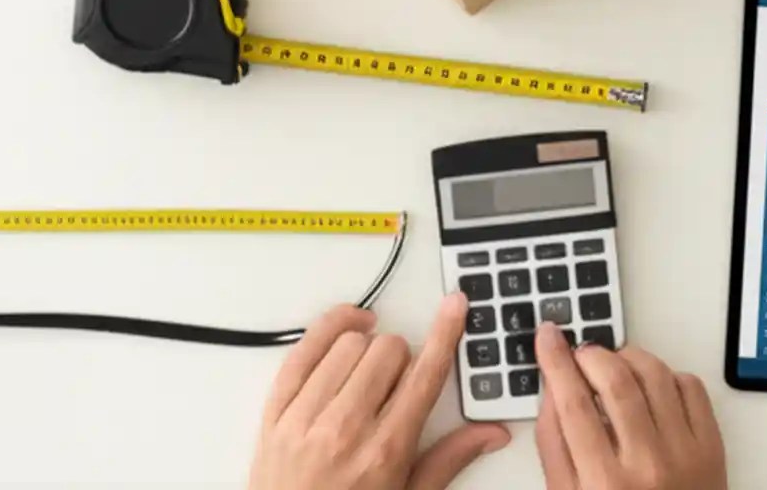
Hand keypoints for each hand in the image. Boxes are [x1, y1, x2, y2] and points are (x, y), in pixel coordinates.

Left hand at [249, 294, 510, 489]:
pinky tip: (345, 333)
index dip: (445, 333)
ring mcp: (305, 417)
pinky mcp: (275, 412)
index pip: (424, 375)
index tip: (455, 307)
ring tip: (370, 368)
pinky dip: (327, 331)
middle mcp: (346, 429)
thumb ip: (449, 459)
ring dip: (367, 347)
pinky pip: (302, 351)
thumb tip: (492, 434)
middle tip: (400, 380)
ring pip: (348, 344)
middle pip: (387, 351)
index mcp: (386, 451)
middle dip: (402, 356)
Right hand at [534, 323, 727, 489]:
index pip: (572, 401)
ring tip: (614, 366)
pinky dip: (667, 375)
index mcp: (603, 482)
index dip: (555, 360)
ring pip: (656, 374)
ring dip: (629, 357)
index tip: (548, 336)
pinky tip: (651, 388)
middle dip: (591, 354)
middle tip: (580, 354)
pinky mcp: (713, 447)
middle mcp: (647, 464)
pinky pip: (691, 387)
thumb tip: (552, 390)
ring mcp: (686, 453)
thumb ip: (555, 445)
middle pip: (615, 379)